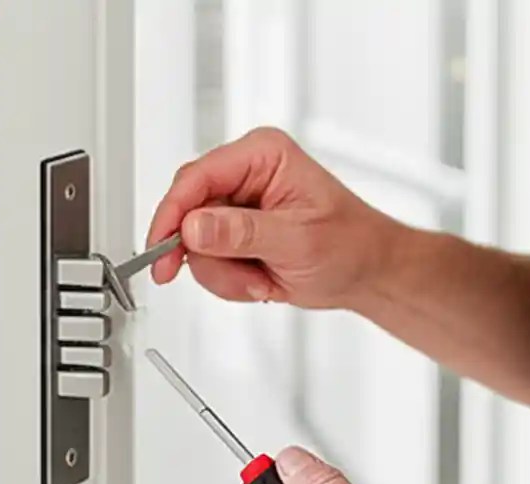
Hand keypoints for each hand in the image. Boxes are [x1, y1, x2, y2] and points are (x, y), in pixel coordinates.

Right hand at [146, 127, 405, 309]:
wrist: (367, 272)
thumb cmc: (350, 245)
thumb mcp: (297, 240)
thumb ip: (242, 233)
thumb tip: (195, 226)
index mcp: (262, 155)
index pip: (196, 177)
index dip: (172, 215)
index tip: (161, 250)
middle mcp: (245, 174)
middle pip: (187, 212)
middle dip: (209, 256)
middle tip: (240, 278)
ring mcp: (237, 204)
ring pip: (194, 243)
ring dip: (226, 274)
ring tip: (264, 280)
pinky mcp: (233, 231)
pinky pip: (207, 260)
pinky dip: (231, 281)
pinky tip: (262, 280)